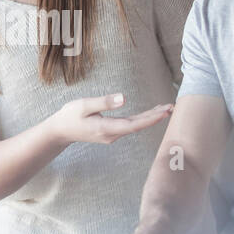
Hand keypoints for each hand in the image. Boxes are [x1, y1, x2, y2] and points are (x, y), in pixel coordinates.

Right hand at [48, 93, 172, 146]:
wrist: (61, 131)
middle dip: (155, 117)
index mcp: (106, 128)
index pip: (133, 124)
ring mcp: (112, 135)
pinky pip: (130, 126)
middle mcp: (111, 135)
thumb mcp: (84, 105)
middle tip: (172, 107)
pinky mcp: (111, 133)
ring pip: (135, 127)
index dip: (150, 118)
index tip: (164, 112)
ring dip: (150, 118)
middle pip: (138, 126)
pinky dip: (142, 119)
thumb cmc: (70, 116)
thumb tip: (124, 98)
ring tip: (166, 108)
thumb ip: (104, 102)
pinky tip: (150, 114)